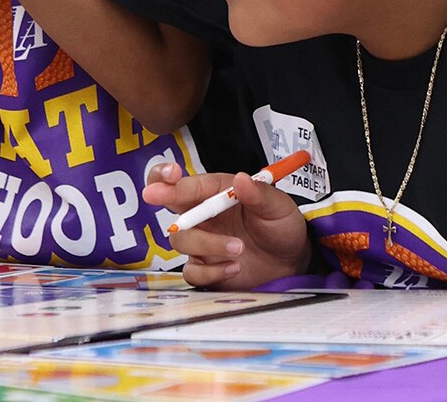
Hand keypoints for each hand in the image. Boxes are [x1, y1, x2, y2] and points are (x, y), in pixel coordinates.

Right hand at [143, 163, 309, 289]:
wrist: (292, 261)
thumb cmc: (280, 225)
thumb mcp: (277, 206)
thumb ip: (259, 194)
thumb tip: (241, 180)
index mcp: (217, 192)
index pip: (188, 181)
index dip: (171, 176)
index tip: (170, 174)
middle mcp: (204, 215)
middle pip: (170, 203)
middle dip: (162, 196)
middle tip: (153, 195)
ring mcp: (203, 243)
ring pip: (181, 239)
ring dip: (207, 243)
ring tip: (239, 248)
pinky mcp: (206, 269)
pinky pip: (193, 272)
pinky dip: (211, 271)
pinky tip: (234, 267)